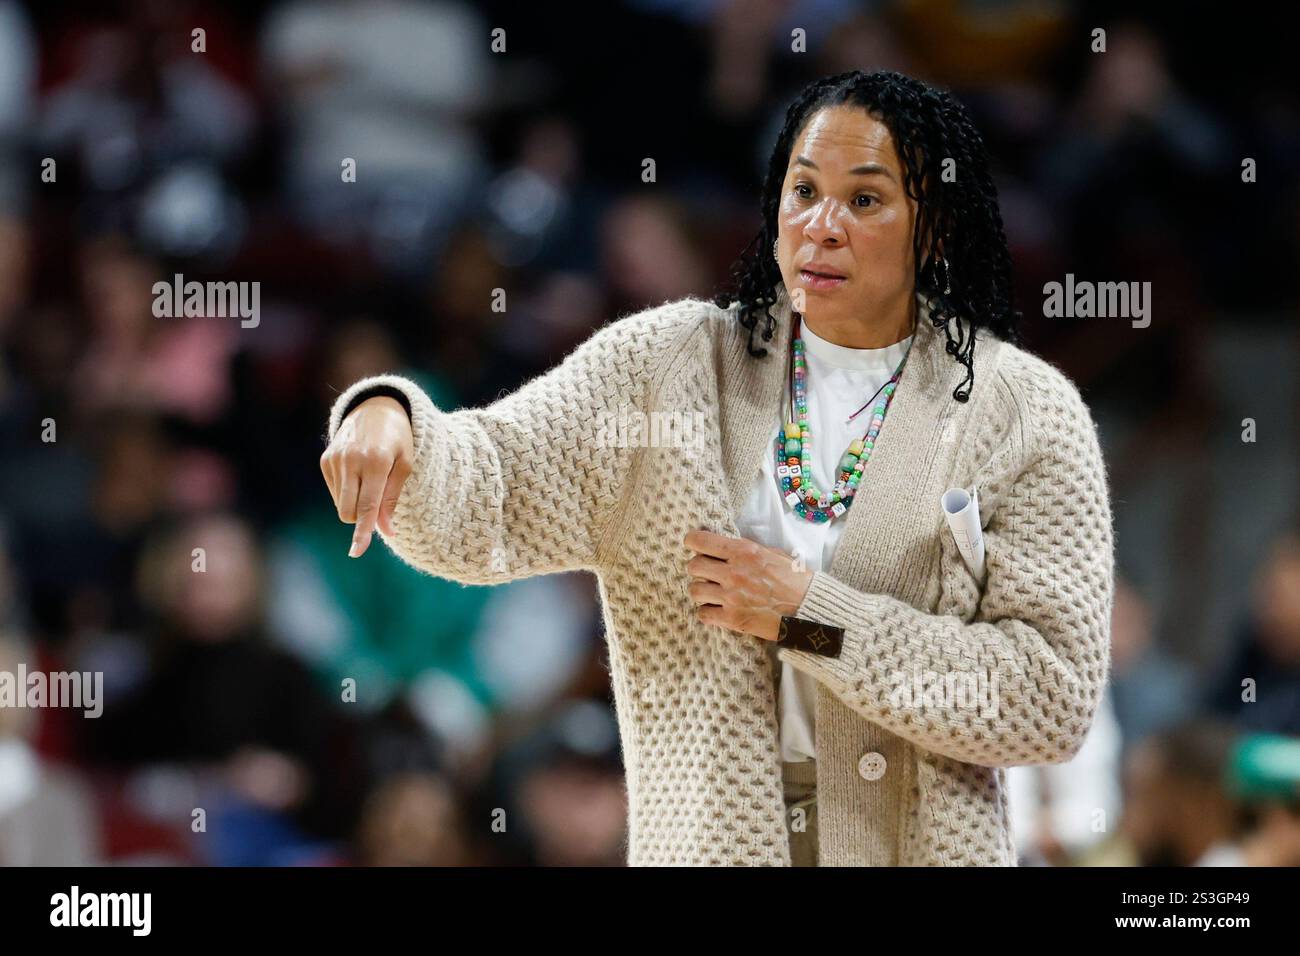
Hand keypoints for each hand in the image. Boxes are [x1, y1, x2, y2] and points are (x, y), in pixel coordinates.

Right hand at [320, 395, 413, 556]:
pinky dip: (347, 492)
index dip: (363, 531)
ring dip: (356, 503)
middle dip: (361, 518)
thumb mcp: (405, 465)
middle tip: (377, 507)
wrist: (376, 408)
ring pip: (340, 504)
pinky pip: (335, 492)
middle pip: (349, 511)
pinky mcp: (325, 459)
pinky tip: (358, 474)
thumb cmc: (398, 440)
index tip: (357, 551)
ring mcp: (335, 459)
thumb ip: (393, 499)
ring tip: (371, 479)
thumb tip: (386, 532)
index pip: (368, 506)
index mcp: (376, 461)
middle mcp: (352, 460)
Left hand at [684, 529, 813, 641]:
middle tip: (708, 573)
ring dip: (702, 592)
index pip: (701, 541)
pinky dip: (708, 613)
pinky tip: (717, 611)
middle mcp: (734, 572)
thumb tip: (729, 548)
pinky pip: (703, 614)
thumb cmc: (797, 581)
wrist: (811, 610)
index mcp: (744, 551)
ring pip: (695, 591)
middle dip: (698, 569)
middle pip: (693, 566)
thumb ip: (749, 550)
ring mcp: (731, 597)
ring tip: (713, 594)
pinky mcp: (733, 619)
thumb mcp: (775, 554)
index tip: (695, 546)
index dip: (693, 542)